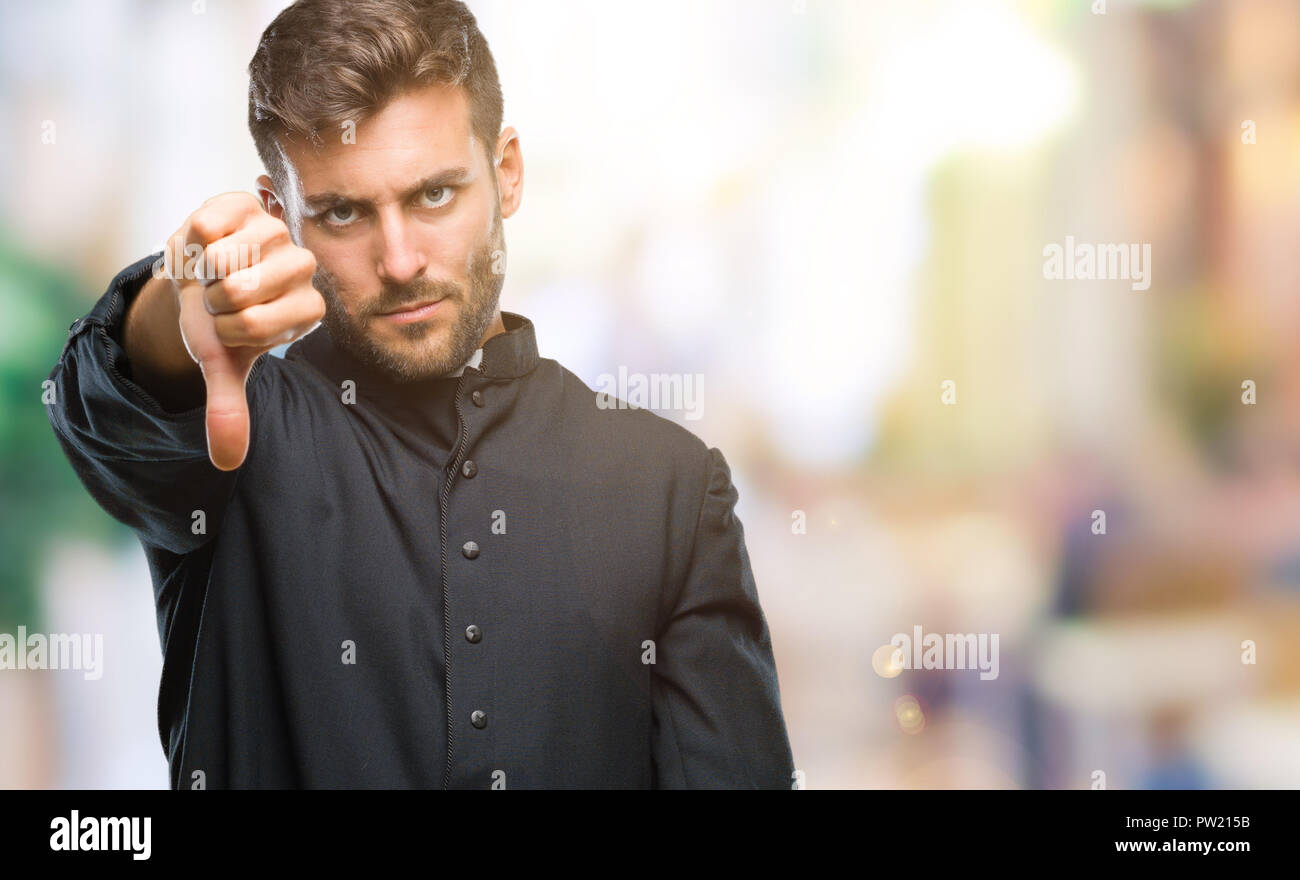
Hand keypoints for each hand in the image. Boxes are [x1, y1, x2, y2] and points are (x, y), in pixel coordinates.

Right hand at [164, 192, 324, 470]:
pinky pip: (211, 221)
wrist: (196, 277)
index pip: (262, 324)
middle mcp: (303, 266)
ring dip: (203, 270)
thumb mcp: (222, 362)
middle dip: (215, 301)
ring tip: (211, 272)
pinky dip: (193, 238)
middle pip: (244, 289)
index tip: (230, 326)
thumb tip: (227, 462)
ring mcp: (277, 230)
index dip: (231, 329)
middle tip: (218, 298)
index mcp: (308, 307)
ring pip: (228, 256)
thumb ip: (229, 408)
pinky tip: (202, 245)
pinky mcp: (247, 203)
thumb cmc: (218, 320)